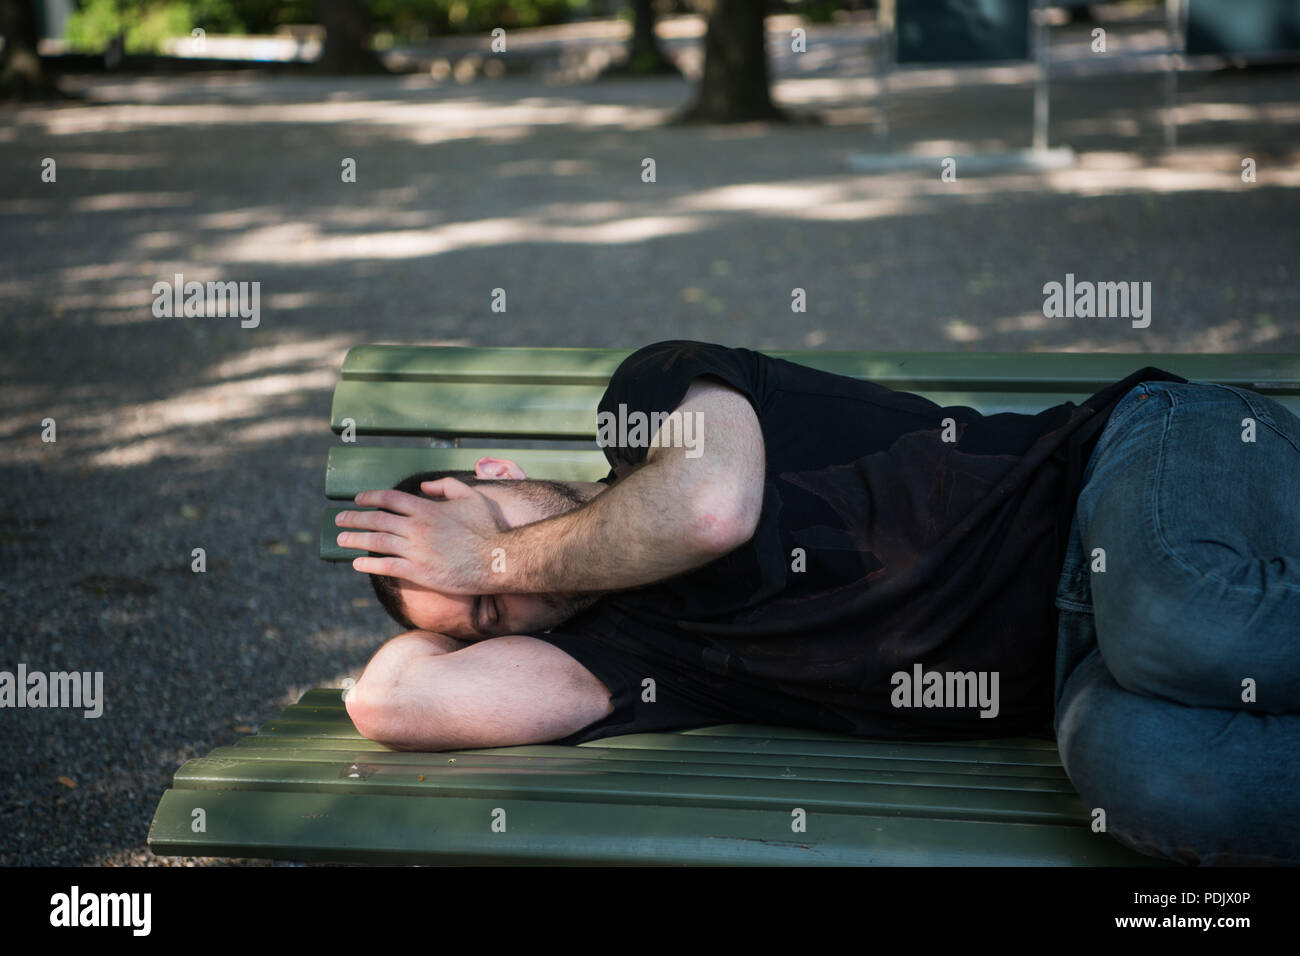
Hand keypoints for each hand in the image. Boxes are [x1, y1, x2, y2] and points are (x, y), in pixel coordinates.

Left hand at [334, 478, 502, 594]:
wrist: (498, 559)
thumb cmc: (488, 528)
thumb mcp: (470, 496)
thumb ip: (446, 486)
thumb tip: (425, 487)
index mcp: (427, 508)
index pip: (390, 498)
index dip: (371, 497)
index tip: (359, 499)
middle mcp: (417, 528)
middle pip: (377, 519)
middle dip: (354, 517)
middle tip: (339, 518)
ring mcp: (417, 551)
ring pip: (377, 542)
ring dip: (355, 539)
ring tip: (340, 538)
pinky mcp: (419, 572)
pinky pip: (386, 566)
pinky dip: (369, 564)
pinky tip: (356, 564)